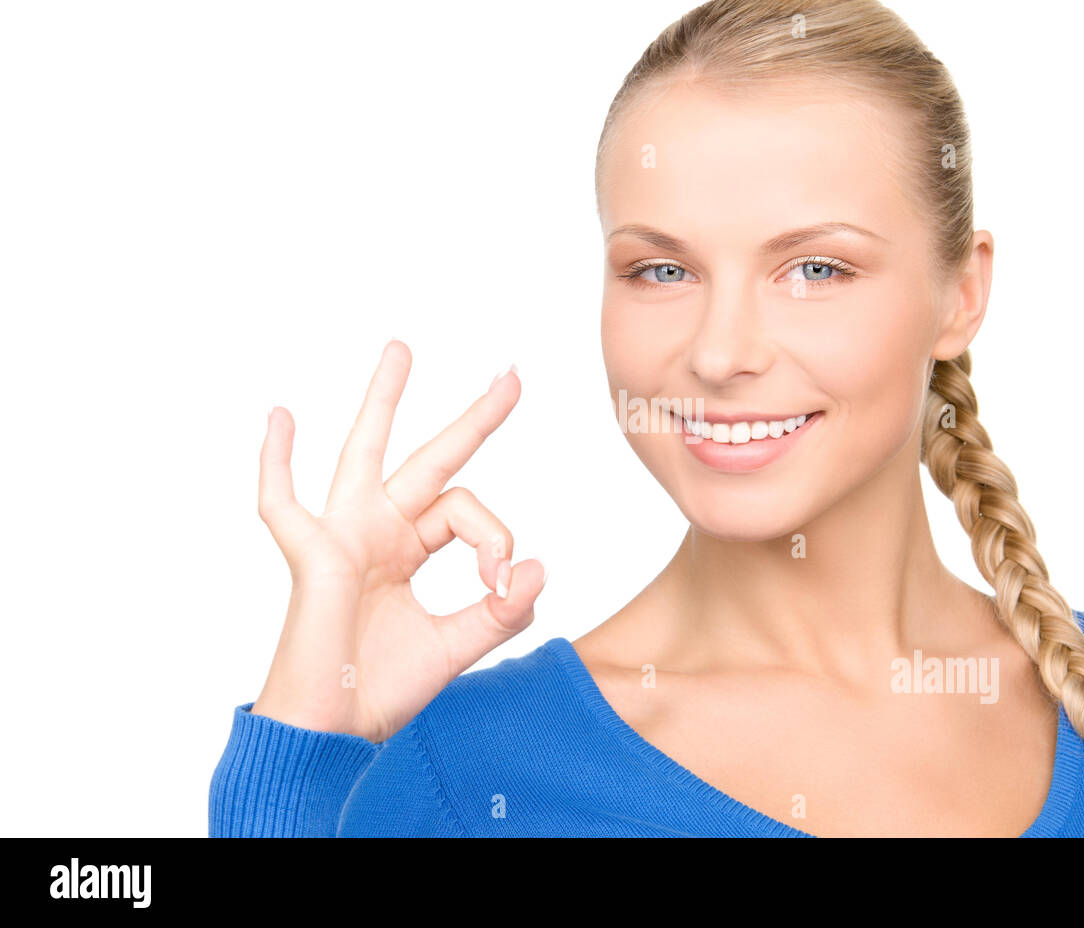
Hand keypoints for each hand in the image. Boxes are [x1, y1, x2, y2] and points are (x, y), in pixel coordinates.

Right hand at [249, 340, 543, 742]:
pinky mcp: (313, 556)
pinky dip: (275, 462)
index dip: (494, 540)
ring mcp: (342, 538)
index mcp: (407, 550)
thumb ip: (501, 610)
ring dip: (383, 401)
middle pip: (431, 460)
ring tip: (403, 350)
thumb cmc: (380, 690)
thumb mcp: (458, 646)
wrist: (332, 733)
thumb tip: (537, 565)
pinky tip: (279, 416)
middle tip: (513, 377)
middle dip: (473, 419)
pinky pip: (281, 504)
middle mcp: (377, 533)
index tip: (501, 583)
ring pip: (364, 453)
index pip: (467, 514)